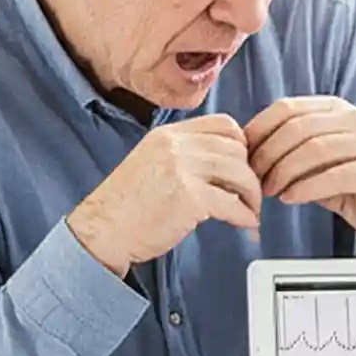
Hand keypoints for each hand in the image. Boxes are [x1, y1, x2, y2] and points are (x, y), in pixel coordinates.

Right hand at [67, 114, 261, 276]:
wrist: (103, 231)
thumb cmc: (127, 205)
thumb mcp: (152, 162)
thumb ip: (184, 155)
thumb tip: (226, 162)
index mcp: (168, 134)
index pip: (223, 124)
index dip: (242, 145)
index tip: (244, 165)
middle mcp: (176, 146)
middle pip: (237, 148)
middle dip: (251, 173)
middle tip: (251, 193)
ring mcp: (182, 169)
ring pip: (240, 173)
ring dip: (252, 195)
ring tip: (250, 210)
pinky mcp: (189, 197)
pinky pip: (233, 203)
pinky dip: (245, 216)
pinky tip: (244, 223)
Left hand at [245, 97, 355, 257]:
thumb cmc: (347, 185)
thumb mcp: (313, 161)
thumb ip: (287, 148)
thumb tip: (243, 148)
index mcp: (335, 109)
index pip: (287, 108)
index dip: (259, 131)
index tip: (243, 156)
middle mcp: (354, 119)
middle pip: (297, 127)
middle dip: (268, 154)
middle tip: (254, 179)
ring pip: (314, 149)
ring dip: (283, 172)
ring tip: (270, 191)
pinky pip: (334, 175)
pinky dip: (305, 187)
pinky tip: (290, 198)